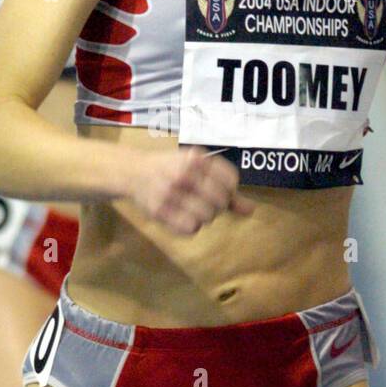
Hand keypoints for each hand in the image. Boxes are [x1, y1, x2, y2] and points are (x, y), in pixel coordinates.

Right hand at [128, 146, 255, 235]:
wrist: (134, 172)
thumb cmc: (172, 168)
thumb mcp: (199, 168)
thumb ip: (226, 187)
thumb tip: (251, 210)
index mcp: (196, 158)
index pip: (230, 180)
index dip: (229, 190)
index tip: (220, 189)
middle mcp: (183, 173)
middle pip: (221, 201)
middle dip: (217, 204)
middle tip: (204, 200)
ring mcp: (170, 193)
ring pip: (207, 217)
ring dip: (204, 216)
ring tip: (192, 206)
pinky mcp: (160, 211)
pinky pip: (191, 228)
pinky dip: (191, 225)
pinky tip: (182, 215)